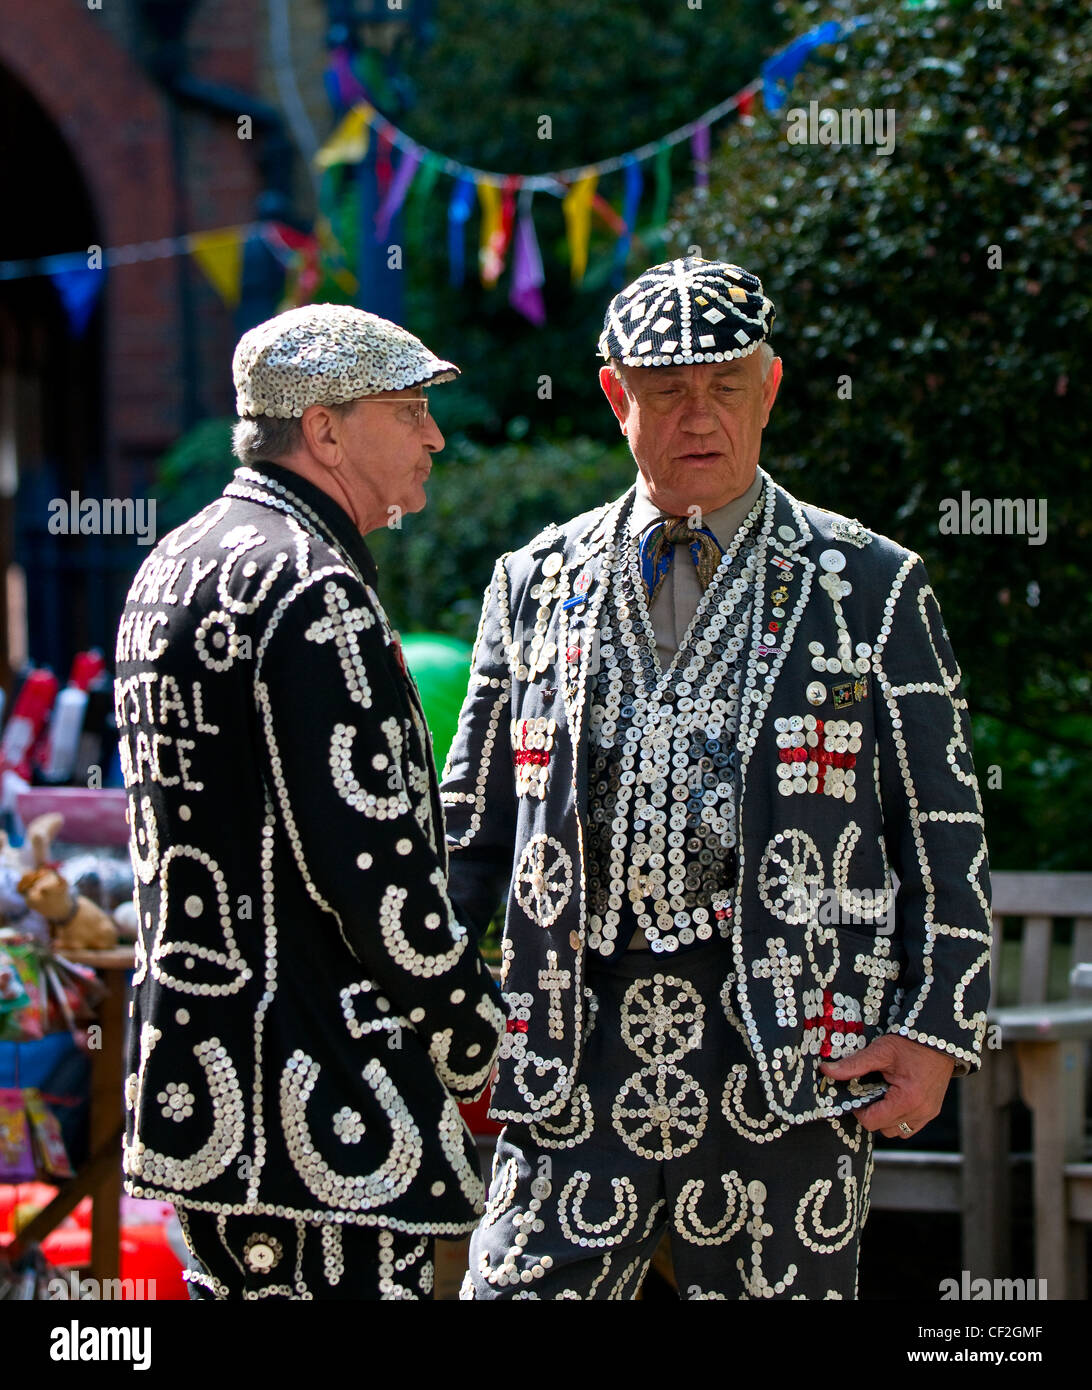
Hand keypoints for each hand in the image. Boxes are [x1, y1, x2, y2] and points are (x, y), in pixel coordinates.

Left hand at [819, 1033, 954, 1138]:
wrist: (939, 1038)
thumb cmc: (910, 1043)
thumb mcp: (880, 1051)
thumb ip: (853, 1065)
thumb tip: (826, 1070)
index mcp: (907, 1099)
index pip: (872, 1122)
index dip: (858, 1110)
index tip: (857, 1092)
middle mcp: (920, 1112)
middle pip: (883, 1128)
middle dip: (872, 1112)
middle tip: (869, 1090)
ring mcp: (928, 1113)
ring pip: (897, 1131)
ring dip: (885, 1118)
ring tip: (882, 1094)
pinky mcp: (932, 1111)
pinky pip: (910, 1126)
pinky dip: (899, 1117)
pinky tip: (894, 1098)